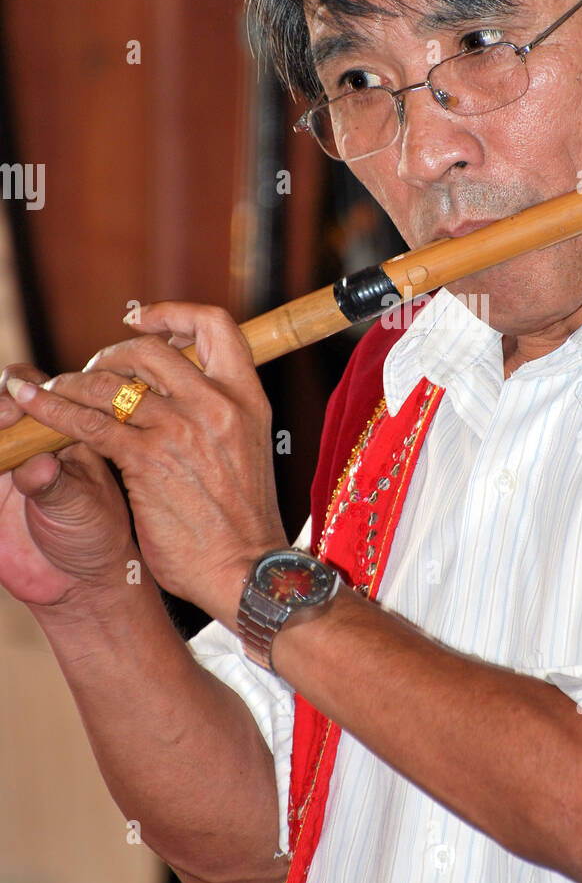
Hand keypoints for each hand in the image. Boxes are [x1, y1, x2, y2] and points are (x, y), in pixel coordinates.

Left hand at [3, 304, 286, 625]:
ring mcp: (181, 429)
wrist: (245, 569)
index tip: (139, 319)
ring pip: (112, 383)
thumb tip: (179, 388)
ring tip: (50, 391)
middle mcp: (217, 404)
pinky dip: (53, 409)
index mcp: (247, 397)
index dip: (170, 313)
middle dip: (109, 354)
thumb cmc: (242, 519)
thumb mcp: (247, 447)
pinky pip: (89, 422)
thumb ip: (218, 412)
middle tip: (92, 373)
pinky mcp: (147, 459)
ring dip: (72, 382)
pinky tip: (33, 404)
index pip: (214, 325)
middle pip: (150, 348)